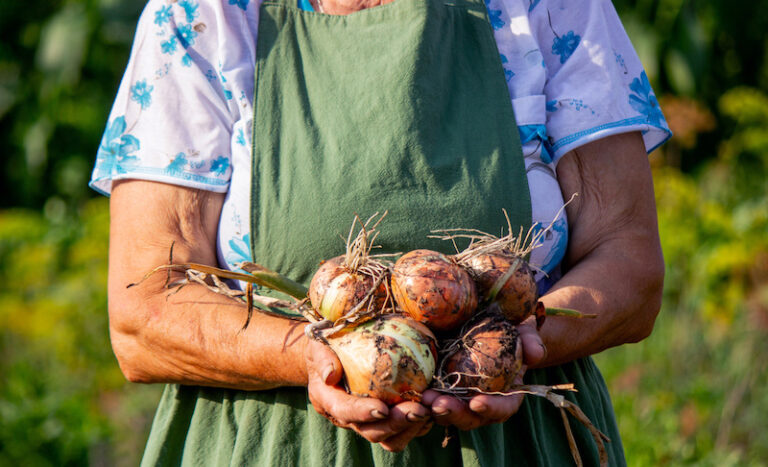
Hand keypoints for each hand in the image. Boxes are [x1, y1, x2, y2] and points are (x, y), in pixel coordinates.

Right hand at [305, 339, 432, 451]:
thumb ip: (322, 357)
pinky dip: (420, 424)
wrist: (330, 354)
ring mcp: (367, 421)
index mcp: (328, 399)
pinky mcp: (384, 419)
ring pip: (389, 438)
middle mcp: (347, 417)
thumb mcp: (318, 345)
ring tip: (429, 410)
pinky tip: (434, 408)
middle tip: (418, 410)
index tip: (381, 409)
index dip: (362, 413)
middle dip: (396, 423)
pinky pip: (403, 431)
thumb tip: (330, 373)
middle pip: (371, 431)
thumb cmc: (325, 346)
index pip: (344, 411)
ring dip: (411, 427)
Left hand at [421, 318, 545, 429]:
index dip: (492, 409)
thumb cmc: (514, 331)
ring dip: (434, 408)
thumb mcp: (526, 333)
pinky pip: (433, 398)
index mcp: (508, 395)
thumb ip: (532, 342)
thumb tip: (534, 352)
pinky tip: (411, 389)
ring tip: (422, 397)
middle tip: (440, 404)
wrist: (492, 327)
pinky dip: (423, 396)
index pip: (503, 408)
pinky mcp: (443, 388)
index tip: (478, 402)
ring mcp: (461, 397)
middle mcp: (484, 402)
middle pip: (470, 417)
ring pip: (448, 412)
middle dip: (455, 413)